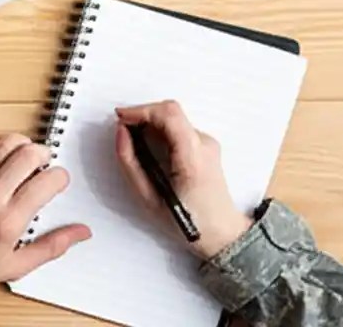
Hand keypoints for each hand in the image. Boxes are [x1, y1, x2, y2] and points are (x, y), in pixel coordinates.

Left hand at [0, 134, 90, 309]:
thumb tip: (81, 233)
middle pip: (28, 154)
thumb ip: (52, 247)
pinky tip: (0, 157)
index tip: (57, 182)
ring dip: (22, 145)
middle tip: (43, 165)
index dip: (60, 177)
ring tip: (24, 158)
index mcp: (7, 223)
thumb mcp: (15, 266)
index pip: (47, 181)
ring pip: (5, 143)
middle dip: (44, 154)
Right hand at [115, 101, 253, 259]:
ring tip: (136, 146)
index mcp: (193, 158)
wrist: (221, 232)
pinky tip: (152, 150)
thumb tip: (121, 133)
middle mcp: (204, 144)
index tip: (120, 118)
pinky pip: (178, 128)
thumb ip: (131, 163)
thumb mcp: (149, 199)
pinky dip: (160, 131)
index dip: (140, 111)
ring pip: (173, 118)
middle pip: (170, 112)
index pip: (168, 115)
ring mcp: (207, 143)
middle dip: (143, 116)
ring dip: (150, 124)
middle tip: (124, 133)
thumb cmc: (189, 222)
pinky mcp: (205, 145)